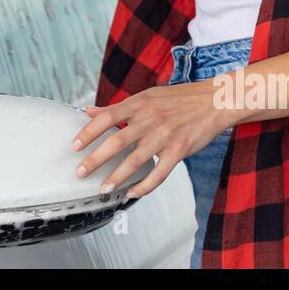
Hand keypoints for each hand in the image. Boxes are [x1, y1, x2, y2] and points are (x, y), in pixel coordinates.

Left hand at [69, 82, 232, 199]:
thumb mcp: (146, 96)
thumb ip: (118, 108)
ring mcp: (164, 135)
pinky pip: (158, 173)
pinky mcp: (179, 150)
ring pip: (135, 160)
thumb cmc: (180, 99)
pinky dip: (143, 186)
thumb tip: (90, 111)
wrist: (214, 101)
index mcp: (139, 103)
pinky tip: (132, 192)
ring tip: (103, 189)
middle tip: (80, 172)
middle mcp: (149, 118)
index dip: (88, 133)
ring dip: (116, 177)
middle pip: (116, 141)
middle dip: (95, 159)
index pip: (106, 118)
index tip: (74, 146)